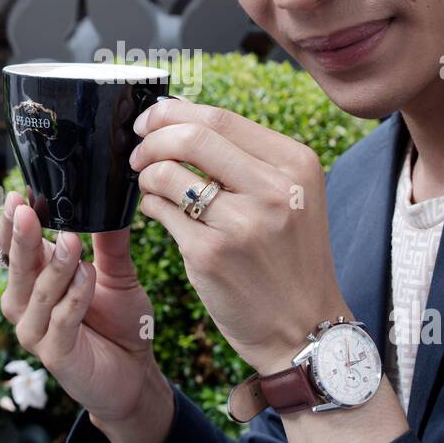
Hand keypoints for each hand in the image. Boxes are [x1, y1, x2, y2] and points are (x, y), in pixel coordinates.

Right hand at [0, 191, 163, 425]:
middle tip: (26, 210)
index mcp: (35, 279)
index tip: (16, 196)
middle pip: (16, 267)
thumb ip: (109, 242)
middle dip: (21, 237)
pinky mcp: (54, 356)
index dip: (10, 223)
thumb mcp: (117, 274)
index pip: (12, 247)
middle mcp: (26, 304)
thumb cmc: (120, 323)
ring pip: (37, 294)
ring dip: (54, 266)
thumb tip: (110, 200)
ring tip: (70, 240)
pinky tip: (87, 276)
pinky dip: (73, 297)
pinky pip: (60, 322)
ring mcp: (36, 332)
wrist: (136, 374)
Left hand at [128, 97, 350, 374]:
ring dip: (146, 174)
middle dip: (151, 137)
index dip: (173, 113)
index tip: (151, 121)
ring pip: (168, 172)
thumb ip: (247, 158)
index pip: (220, 117)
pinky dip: (151, 206)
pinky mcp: (211, 254)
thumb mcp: (292, 198)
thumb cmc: (288, 258)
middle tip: (138, 151)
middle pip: (191, 136)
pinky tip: (161, 214)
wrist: (305, 329)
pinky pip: (161, 211)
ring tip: (151, 186)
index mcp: (296, 165)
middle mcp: (275, 189)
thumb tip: (179, 117)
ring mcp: (243, 223)